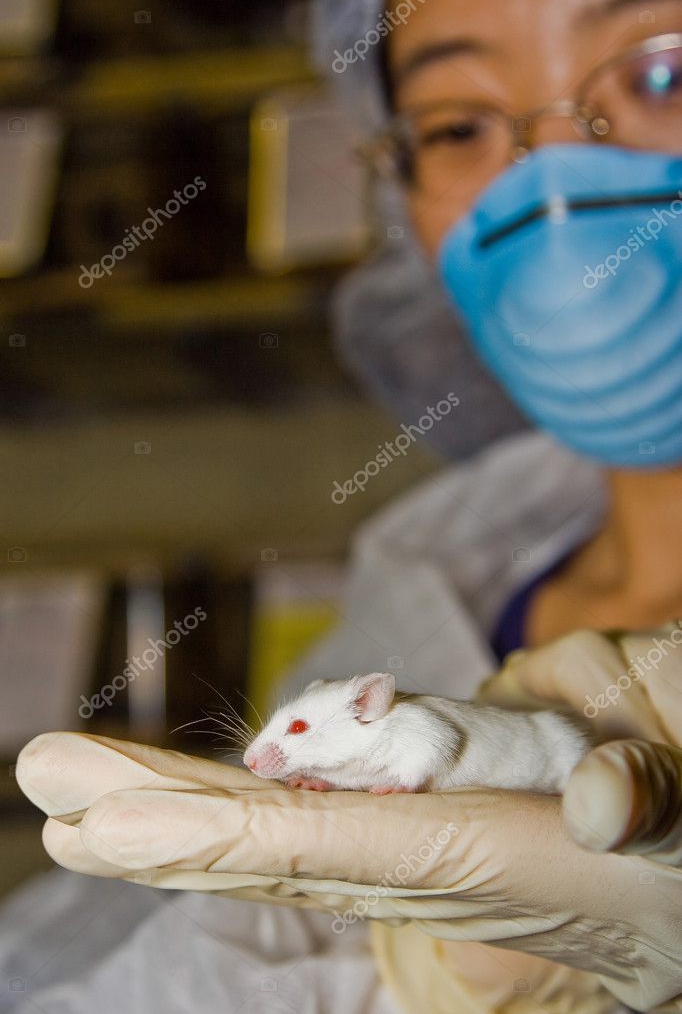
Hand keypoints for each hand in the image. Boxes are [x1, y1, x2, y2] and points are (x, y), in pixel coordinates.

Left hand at [16, 730, 681, 1011]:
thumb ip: (645, 795)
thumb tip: (600, 806)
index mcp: (474, 863)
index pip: (316, 848)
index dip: (207, 834)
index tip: (102, 825)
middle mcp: (422, 852)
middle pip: (261, 837)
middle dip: (148, 813)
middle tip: (43, 777)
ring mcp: (416, 826)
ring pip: (275, 817)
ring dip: (170, 802)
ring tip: (75, 782)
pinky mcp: (426, 797)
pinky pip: (321, 799)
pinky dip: (237, 800)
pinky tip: (181, 798)